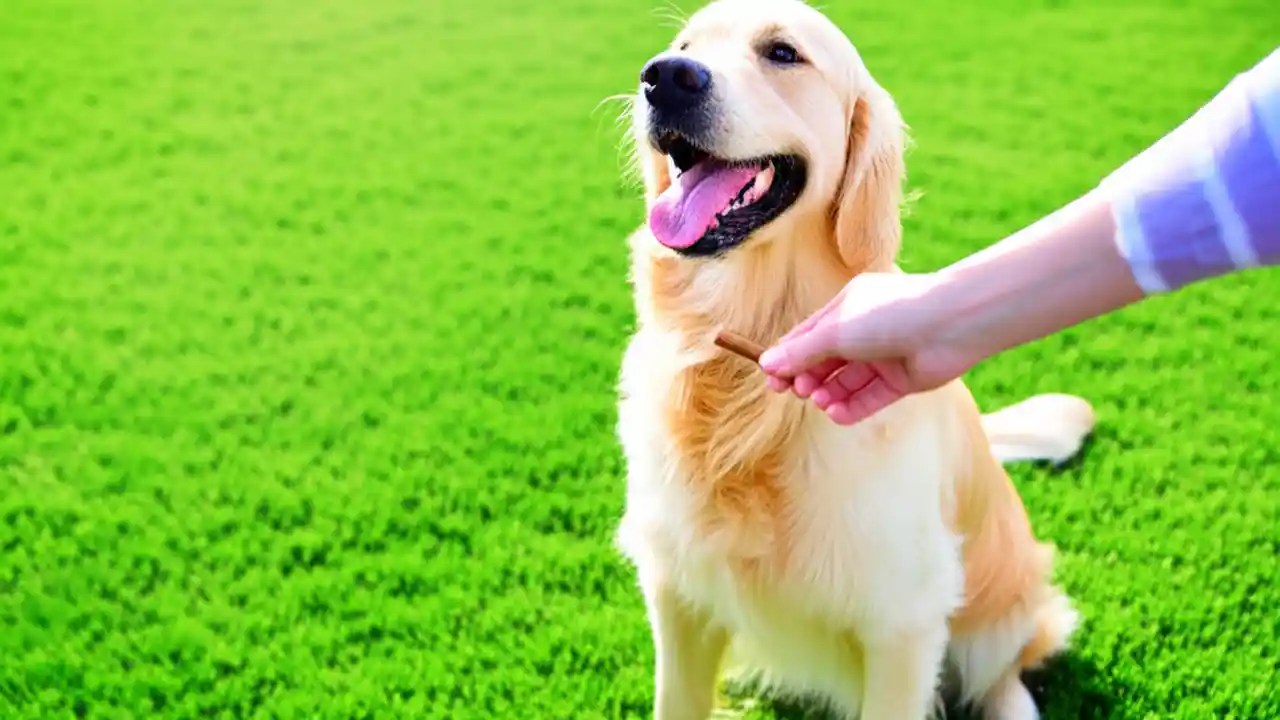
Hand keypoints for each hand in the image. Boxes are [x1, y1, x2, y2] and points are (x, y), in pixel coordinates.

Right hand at [758, 272, 978, 423]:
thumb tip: (767, 364)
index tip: (771, 381)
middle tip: (796, 392)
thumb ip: (802, 352)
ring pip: (846, 382)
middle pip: (824, 361)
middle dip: (807, 378)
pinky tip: (836, 413)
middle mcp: (863, 331)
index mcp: (846, 308)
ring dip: (828, 394)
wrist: (951, 324)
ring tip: (820, 401)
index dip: (787, 358)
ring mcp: (883, 356)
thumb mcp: (835, 331)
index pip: (807, 336)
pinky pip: (869, 397)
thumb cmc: (889, 315)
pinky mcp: (901, 380)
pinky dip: (851, 407)